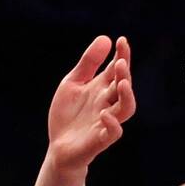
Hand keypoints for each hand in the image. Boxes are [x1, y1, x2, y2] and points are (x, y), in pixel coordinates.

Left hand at [46, 35, 134, 172]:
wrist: (57, 147)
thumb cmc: (67, 115)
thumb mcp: (73, 83)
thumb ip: (88, 63)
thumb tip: (105, 38)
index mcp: (102, 89)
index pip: (117, 70)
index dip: (122, 55)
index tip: (122, 41)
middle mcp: (107, 103)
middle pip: (124, 86)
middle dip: (124, 73)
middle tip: (119, 62)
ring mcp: (105, 121)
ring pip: (126, 108)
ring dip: (127, 95)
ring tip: (121, 82)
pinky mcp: (100, 140)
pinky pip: (114, 133)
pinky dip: (112, 124)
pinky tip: (104, 115)